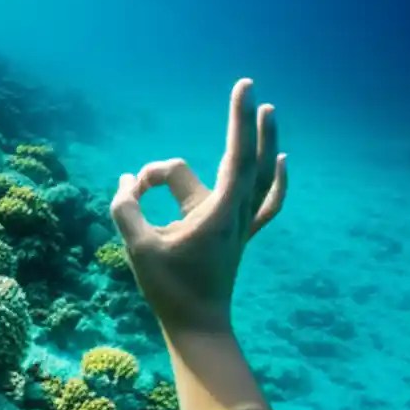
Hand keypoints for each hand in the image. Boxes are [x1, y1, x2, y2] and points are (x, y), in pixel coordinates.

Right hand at [109, 78, 287, 334]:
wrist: (197, 325)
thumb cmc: (168, 288)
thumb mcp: (137, 246)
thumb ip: (126, 208)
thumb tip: (126, 181)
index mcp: (216, 212)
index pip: (233, 155)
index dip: (237, 120)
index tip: (240, 88)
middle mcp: (234, 212)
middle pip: (248, 158)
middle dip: (247, 121)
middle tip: (247, 85)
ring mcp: (240, 223)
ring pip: (257, 175)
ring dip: (262, 142)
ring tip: (264, 110)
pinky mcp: (238, 232)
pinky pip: (265, 202)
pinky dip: (277, 182)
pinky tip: (282, 160)